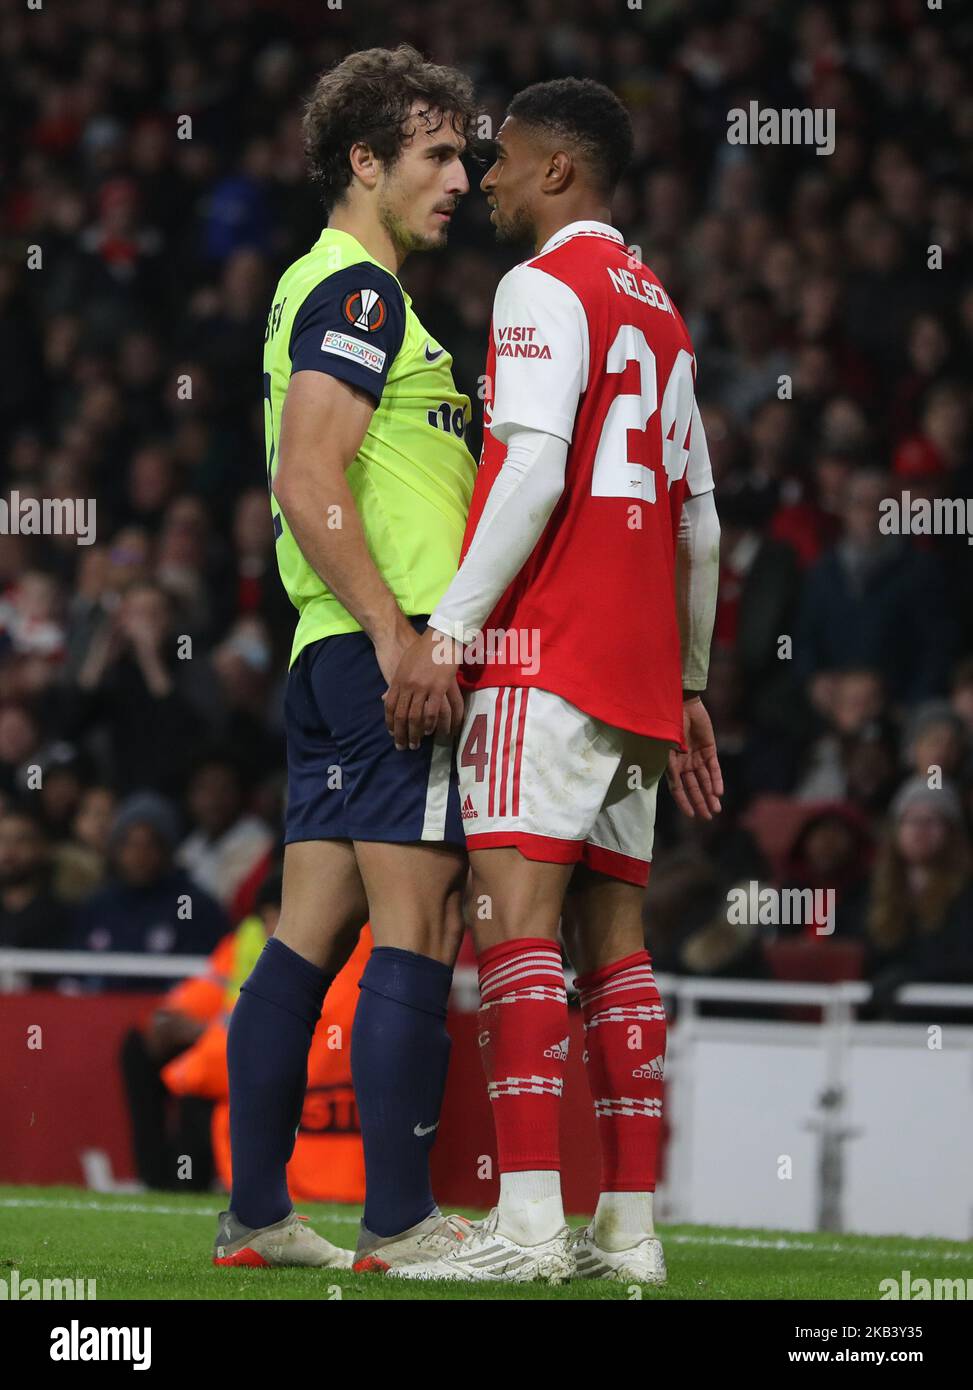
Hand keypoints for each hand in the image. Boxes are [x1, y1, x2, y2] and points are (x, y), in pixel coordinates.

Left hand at [383, 626, 464, 749]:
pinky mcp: (439, 688)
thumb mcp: (403, 665)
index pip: (389, 706)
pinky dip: (431, 724)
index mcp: (398, 680)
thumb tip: (385, 697)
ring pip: (415, 717)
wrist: (440, 636)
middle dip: (401, 734)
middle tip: (403, 746)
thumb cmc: (422, 648)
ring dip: (415, 733)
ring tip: (416, 744)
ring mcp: (423, 687)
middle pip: (401, 715)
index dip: (390, 723)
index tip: (392, 734)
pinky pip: (433, 711)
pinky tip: (431, 731)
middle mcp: (408, 686)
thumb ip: (396, 682)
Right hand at [666, 697, 723, 819]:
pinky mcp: (709, 748)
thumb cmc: (667, 722)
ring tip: (716, 809)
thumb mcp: (665, 746)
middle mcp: (684, 762)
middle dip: (701, 802)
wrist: (680, 701)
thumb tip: (675, 786)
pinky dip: (717, 779)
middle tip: (708, 817)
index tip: (691, 816)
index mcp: (670, 763)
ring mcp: (697, 755)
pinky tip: (719, 792)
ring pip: (705, 780)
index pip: (678, 788)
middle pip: (693, 787)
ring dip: (710, 794)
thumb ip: (670, 765)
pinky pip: (714, 767)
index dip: (684, 802)